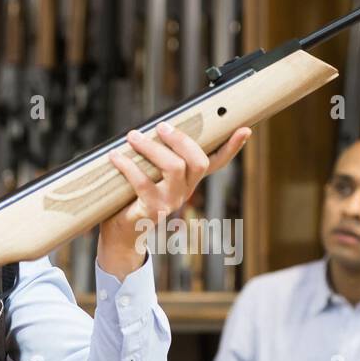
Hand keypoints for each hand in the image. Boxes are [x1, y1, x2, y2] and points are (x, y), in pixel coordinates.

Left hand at [96, 122, 250, 278]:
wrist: (122, 234)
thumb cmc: (134, 197)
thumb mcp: (151, 174)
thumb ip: (157, 156)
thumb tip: (153, 126)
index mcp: (189, 180)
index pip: (216, 163)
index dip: (231, 147)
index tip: (244, 130)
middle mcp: (185, 191)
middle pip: (198, 161)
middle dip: (180, 139)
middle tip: (160, 126)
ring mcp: (171, 202)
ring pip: (174, 167)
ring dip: (151, 147)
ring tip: (133, 136)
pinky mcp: (153, 210)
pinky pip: (143, 182)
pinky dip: (127, 165)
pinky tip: (116, 156)